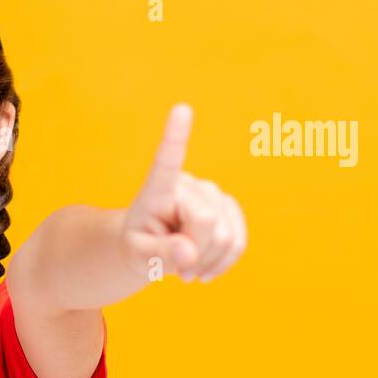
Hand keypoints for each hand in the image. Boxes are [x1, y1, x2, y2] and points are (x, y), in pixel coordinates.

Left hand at [120, 104, 246, 282]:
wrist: (153, 248)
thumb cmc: (140, 248)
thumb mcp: (138, 257)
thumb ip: (158, 255)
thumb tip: (188, 254)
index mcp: (157, 189)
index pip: (167, 162)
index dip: (176, 137)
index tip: (181, 109)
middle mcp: (189, 185)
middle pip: (206, 224)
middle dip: (193, 253)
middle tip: (174, 264)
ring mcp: (214, 194)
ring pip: (226, 238)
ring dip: (206, 262)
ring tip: (185, 266)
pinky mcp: (230, 209)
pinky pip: (238, 244)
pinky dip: (223, 263)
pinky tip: (204, 268)